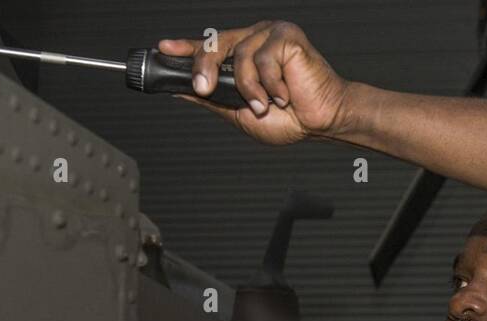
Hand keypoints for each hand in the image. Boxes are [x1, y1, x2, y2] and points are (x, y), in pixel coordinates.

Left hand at [158, 21, 349, 145]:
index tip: (163, 49)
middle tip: (203, 89)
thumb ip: (215, 101)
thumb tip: (183, 92)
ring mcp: (269, 35)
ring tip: (267, 104)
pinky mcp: (286, 36)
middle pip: (214, 44)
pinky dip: (272, 84)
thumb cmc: (290, 117)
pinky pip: (264, 59)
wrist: (323, 120)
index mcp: (243, 55)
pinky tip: (285, 94)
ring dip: (251, 89)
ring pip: (240, 56)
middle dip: (204, 68)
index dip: (185, 47)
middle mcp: (253, 39)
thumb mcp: (241, 114)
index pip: (209, 46)